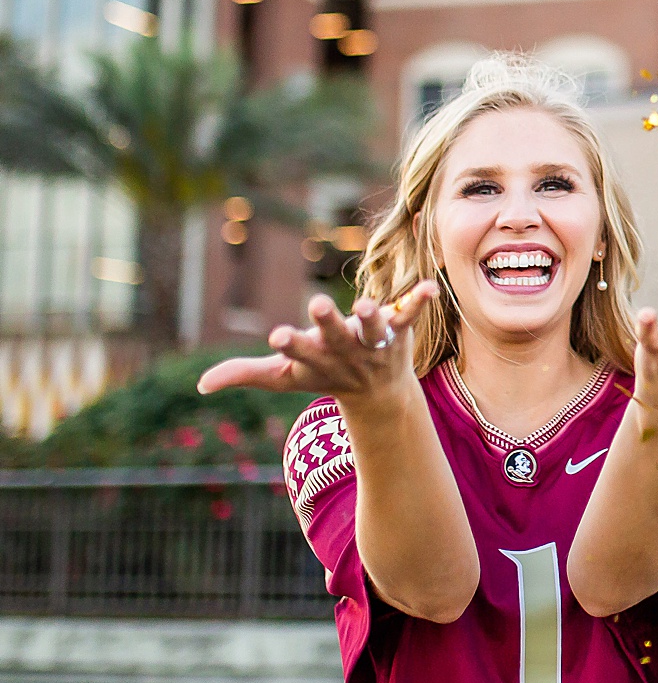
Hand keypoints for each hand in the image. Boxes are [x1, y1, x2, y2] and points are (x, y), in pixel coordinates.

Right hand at [197, 283, 437, 402]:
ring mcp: (375, 342)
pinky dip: (420, 301)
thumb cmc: (323, 376)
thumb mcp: (284, 377)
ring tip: (370, 303)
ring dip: (373, 317)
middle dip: (328, 322)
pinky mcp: (400, 330)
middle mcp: (347, 351)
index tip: (278, 335)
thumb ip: (245, 374)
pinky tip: (431, 287)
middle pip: (336, 337)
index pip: (300, 352)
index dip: (292, 343)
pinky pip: (411, 314)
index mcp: (317, 358)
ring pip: (375, 329)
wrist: (378, 395)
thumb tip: (201, 385)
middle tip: (318, 304)